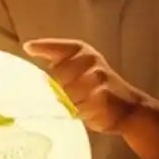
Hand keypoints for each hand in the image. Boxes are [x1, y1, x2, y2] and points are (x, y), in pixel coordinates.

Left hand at [23, 39, 144, 133]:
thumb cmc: (99, 89)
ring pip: (68, 93)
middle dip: (61, 87)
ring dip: (71, 102)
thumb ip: (60, 61)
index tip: (29, 48)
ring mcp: (97, 79)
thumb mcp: (81, 69)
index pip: (61, 46)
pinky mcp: (101, 98)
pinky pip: (79, 107)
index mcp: (85, 52)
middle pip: (59, 75)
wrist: (129, 108)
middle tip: (74, 93)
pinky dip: (80, 112)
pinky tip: (90, 110)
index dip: (45, 47)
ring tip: (84, 103)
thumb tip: (29, 48)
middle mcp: (91, 62)